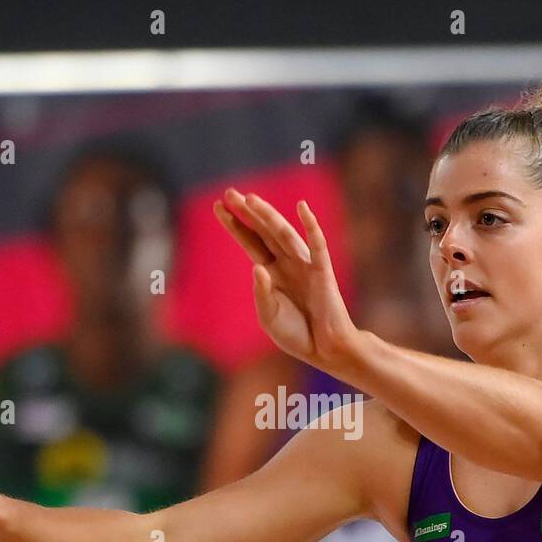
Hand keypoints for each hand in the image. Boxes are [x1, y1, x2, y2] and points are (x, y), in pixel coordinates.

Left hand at [213, 188, 362, 373]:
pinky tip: (302, 208)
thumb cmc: (296, 334)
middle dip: (247, 212)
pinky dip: (311, 225)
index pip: (250, 242)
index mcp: (271, 273)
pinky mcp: (322, 270)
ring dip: (268, 216)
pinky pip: (317, 244)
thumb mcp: (269, 316)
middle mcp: (286, 263)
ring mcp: (304, 264)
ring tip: (250, 199)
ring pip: (283, 233)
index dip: (235, 225)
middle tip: (229, 192)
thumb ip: (262, 293)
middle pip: (263, 231)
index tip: (218, 207)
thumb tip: (259, 267)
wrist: (324, 350)